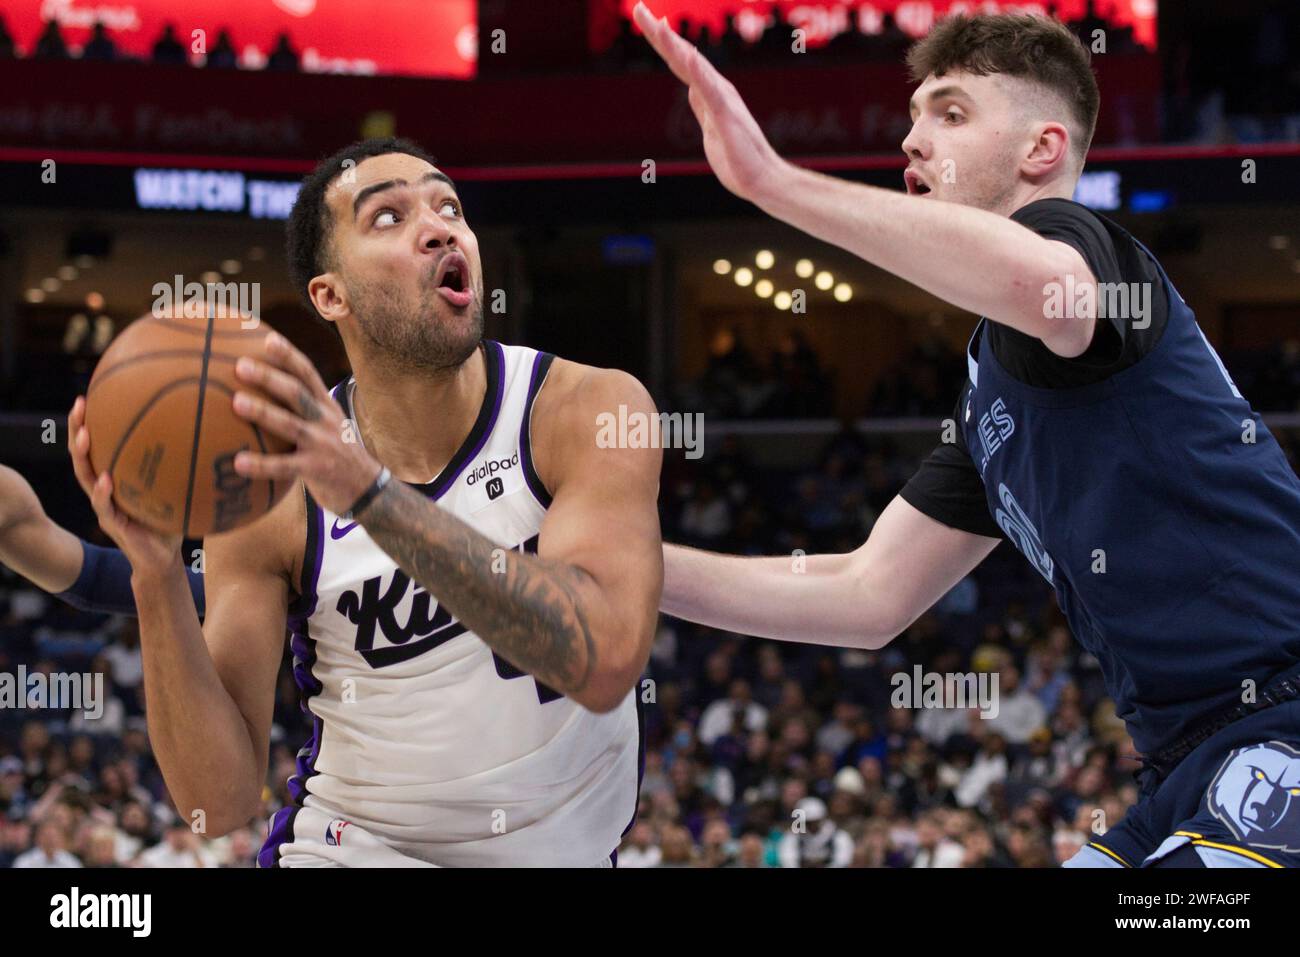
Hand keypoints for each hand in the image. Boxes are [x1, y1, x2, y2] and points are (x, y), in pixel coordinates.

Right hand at [67, 396, 181, 576]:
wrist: (164, 559)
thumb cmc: (171, 520)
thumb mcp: (176, 487)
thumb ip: (183, 465)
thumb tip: (211, 432)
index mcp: (116, 477)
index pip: (99, 444)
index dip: (92, 421)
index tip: (91, 394)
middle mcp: (105, 489)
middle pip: (83, 454)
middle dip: (77, 428)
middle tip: (79, 403)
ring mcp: (106, 507)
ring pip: (86, 477)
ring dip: (82, 456)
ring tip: (84, 434)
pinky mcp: (115, 526)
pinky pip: (105, 507)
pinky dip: (105, 493)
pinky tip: (107, 479)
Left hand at [231, 332, 380, 515]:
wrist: (369, 489)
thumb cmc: (338, 453)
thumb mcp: (329, 424)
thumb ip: (303, 410)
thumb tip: (264, 394)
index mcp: (327, 406)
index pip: (308, 374)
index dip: (289, 356)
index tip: (267, 339)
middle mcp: (326, 420)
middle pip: (297, 393)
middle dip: (270, 377)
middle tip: (241, 366)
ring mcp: (323, 445)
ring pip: (290, 424)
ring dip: (263, 411)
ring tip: (236, 402)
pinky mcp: (316, 470)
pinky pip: (284, 467)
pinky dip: (261, 465)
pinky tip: (238, 462)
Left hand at [632, 1, 787, 203]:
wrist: (763, 181)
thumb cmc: (739, 159)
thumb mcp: (711, 129)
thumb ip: (702, 107)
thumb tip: (691, 90)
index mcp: (710, 93)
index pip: (680, 62)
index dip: (661, 41)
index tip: (644, 18)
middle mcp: (716, 90)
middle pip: (682, 56)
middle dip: (658, 32)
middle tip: (637, 8)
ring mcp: (722, 101)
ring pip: (694, 67)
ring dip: (675, 45)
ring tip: (658, 23)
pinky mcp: (726, 117)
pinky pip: (709, 91)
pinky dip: (699, 71)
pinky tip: (688, 55)